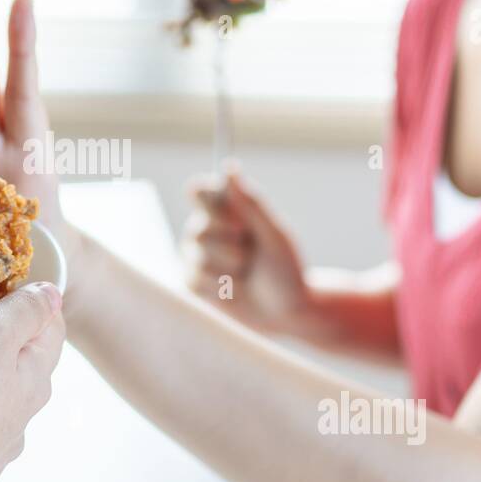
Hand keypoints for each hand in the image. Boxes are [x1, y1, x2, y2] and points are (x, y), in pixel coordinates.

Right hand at [183, 171, 311, 334]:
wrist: (287, 313)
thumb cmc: (286, 270)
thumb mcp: (274, 235)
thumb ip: (251, 203)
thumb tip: (229, 168)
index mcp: (227, 211)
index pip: (198, 190)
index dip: (211, 204)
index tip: (237, 221)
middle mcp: (207, 229)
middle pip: (197, 228)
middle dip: (228, 246)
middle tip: (250, 255)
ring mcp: (197, 257)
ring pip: (196, 257)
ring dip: (228, 270)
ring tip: (246, 275)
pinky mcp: (193, 283)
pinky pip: (194, 280)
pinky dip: (219, 289)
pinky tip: (235, 291)